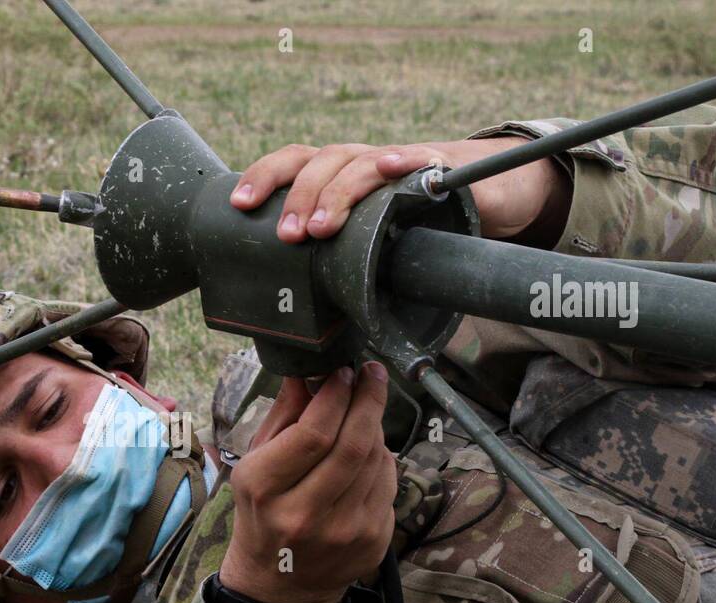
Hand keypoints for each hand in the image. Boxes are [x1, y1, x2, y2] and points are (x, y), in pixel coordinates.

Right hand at [219, 362, 398, 602]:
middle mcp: (305, 514)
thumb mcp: (255, 464)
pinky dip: (382, 461)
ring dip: (375, 429)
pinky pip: (389, 484)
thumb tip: (307, 371)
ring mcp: (345, 532)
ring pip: (378, 460)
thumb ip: (283, 417)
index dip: (336, 396)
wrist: (279, 585)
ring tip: (363, 416)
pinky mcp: (373, 542)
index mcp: (265, 489)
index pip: (313, 433)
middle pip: (353, 444)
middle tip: (372, 375)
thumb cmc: (264, 513)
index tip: (344, 371)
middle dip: (368, 400)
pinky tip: (367, 456)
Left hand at [230, 137, 570, 245]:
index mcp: (332, 178)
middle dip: (296, 196)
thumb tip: (303, 331)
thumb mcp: (365, 250)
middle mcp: (356, 163)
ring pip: (357, 162)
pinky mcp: (433, 165)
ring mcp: (392, 161)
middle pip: (316, 160)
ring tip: (323, 227)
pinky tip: (394, 169)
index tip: (239, 205)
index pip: (291, 165)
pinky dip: (403, 161)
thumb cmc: (410, 227)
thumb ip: (338, 273)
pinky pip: (416, 158)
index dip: (263, 178)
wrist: (476, 193)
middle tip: (289, 236)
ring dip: (337, 191)